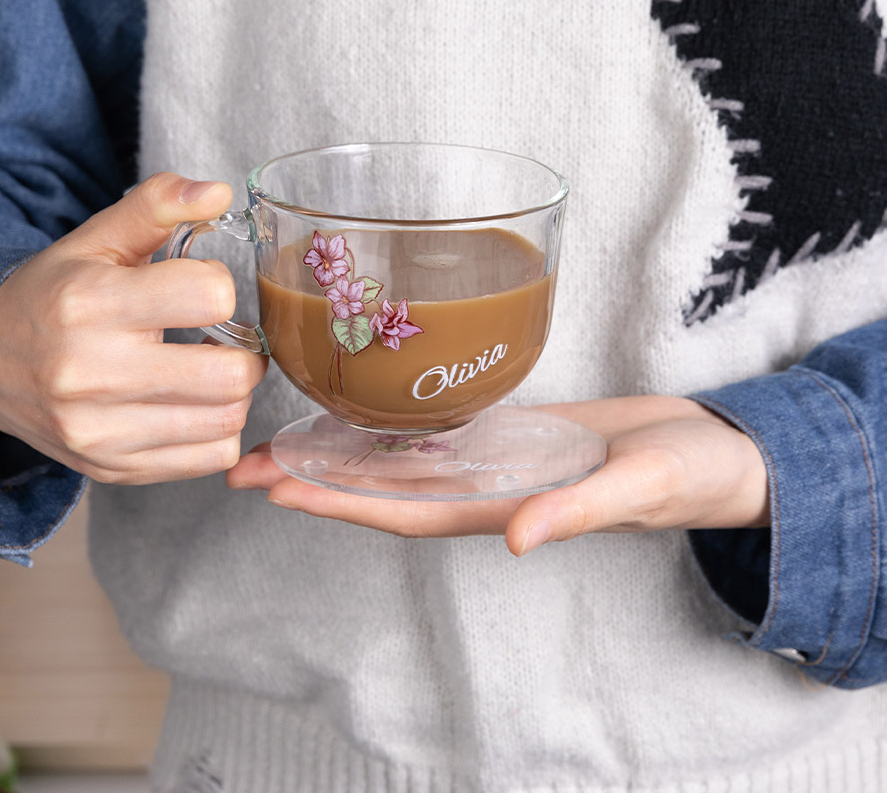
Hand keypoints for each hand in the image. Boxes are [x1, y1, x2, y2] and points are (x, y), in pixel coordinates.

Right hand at [0, 173, 266, 483]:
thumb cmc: (53, 296)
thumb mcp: (96, 240)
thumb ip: (157, 206)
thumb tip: (218, 192)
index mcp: (91, 303)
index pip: (209, 295)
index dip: (220, 286)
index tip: (203, 290)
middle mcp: (91, 373)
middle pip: (230, 375)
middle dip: (246, 353)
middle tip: (227, 340)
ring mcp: (100, 431)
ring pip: (225, 421)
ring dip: (233, 394)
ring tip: (208, 371)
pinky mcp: (112, 468)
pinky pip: (208, 459)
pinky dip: (216, 431)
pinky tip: (192, 406)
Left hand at [227, 395, 768, 554]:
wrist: (714, 453)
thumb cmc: (686, 475)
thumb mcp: (640, 488)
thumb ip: (579, 512)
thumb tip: (517, 541)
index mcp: (506, 509)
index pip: (403, 512)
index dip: (338, 502)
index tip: (276, 488)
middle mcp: (487, 491)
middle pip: (383, 492)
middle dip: (313, 481)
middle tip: (242, 465)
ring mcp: (496, 465)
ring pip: (401, 466)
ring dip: (341, 458)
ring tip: (281, 443)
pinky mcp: (512, 435)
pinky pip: (437, 439)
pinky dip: (392, 432)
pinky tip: (358, 416)